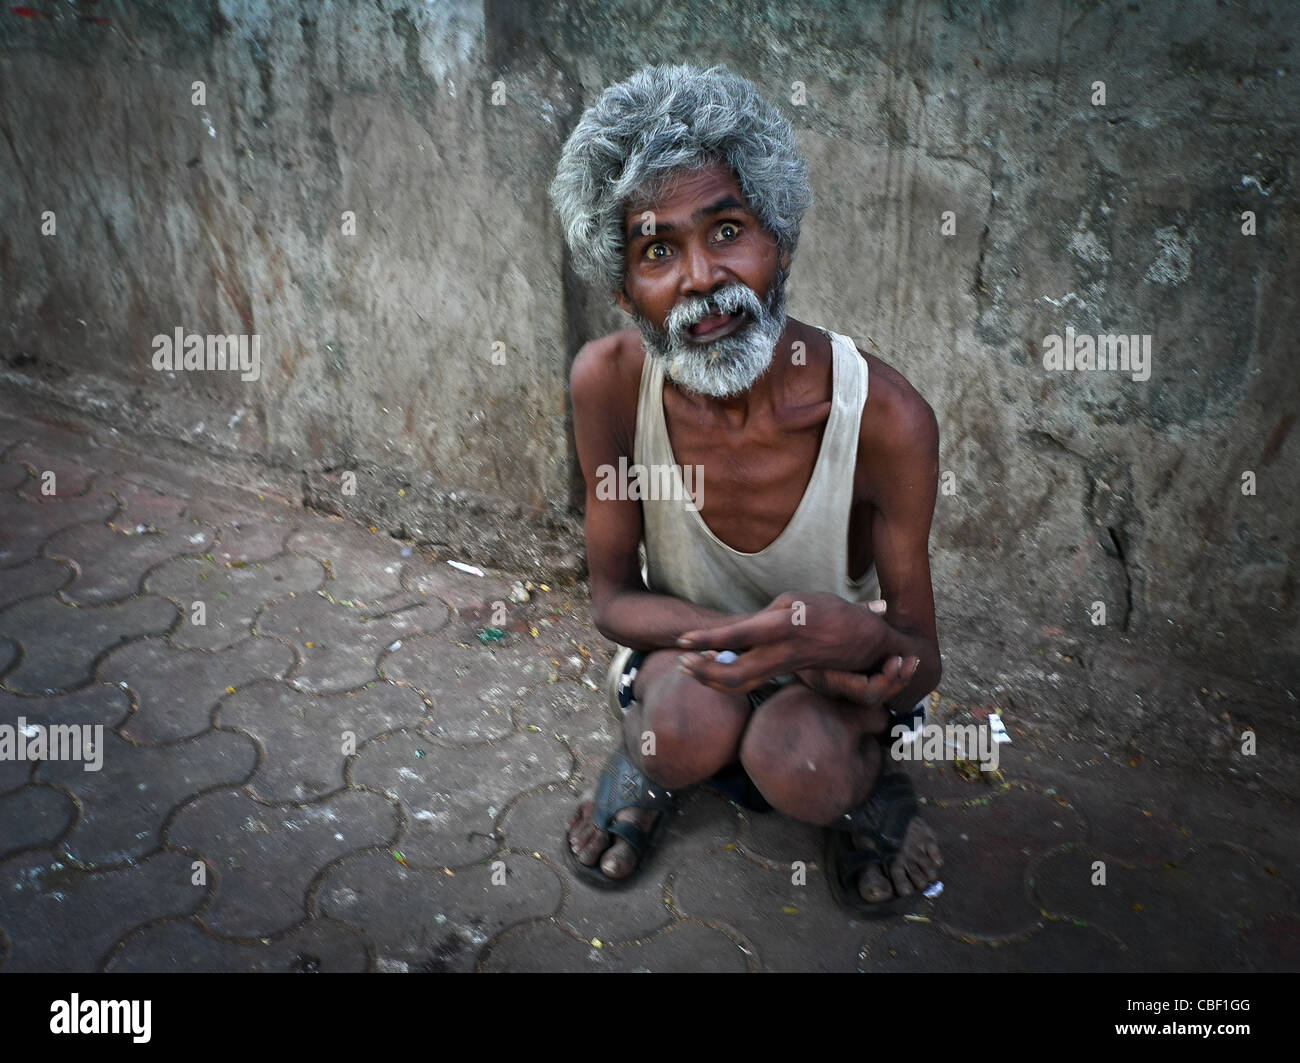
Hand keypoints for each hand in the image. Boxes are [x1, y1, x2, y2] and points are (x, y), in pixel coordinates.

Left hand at [676, 591, 893, 695]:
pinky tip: (716, 668)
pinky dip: (729, 679)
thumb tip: (741, 630)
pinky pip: (753, 682)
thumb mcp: (796, 600)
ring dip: (712, 678)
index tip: (684, 640)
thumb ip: (765, 615)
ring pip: (741, 684)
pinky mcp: (786, 675)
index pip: (739, 635)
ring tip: (691, 667)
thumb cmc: (831, 612)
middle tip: (683, 661)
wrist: (867, 642)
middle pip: (734, 674)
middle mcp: (782, 652)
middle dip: (703, 671)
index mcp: (784, 627)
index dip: (708, 640)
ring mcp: (784, 668)